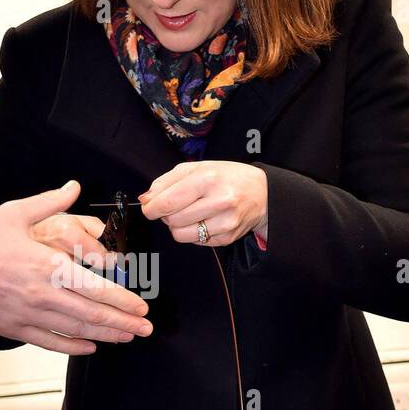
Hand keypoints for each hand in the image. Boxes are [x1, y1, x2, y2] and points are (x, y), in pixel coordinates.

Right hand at [0, 181, 151, 355]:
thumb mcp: (17, 212)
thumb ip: (51, 202)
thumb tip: (75, 186)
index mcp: (47, 265)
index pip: (96, 288)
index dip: (123, 301)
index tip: (141, 307)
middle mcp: (41, 294)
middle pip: (92, 314)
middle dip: (124, 322)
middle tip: (146, 328)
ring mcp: (28, 315)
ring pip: (76, 331)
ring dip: (106, 335)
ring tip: (127, 337)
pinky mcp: (14, 329)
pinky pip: (51, 343)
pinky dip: (74, 346)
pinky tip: (91, 346)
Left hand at [140, 162, 267, 246]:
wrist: (262, 193)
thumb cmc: (226, 177)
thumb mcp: (197, 168)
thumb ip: (167, 181)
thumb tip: (145, 199)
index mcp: (208, 178)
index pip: (168, 201)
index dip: (152, 208)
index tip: (150, 208)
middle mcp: (219, 200)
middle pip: (172, 219)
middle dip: (166, 215)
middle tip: (175, 206)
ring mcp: (225, 222)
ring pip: (181, 234)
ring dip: (177, 226)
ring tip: (188, 214)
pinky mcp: (227, 237)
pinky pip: (195, 241)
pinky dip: (193, 232)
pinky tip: (204, 220)